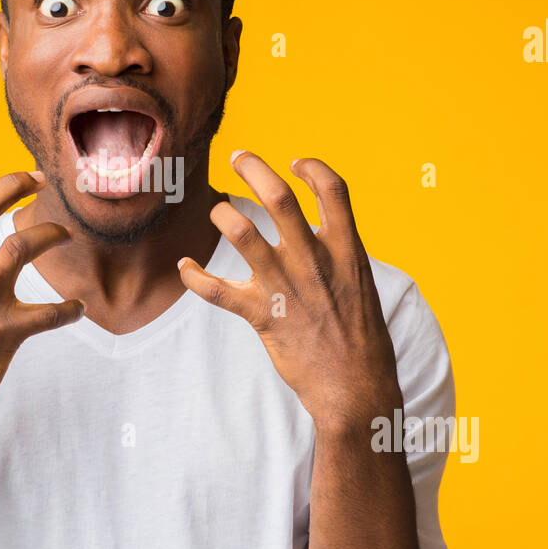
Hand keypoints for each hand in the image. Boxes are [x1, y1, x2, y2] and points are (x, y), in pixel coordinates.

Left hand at [178, 150, 402, 435]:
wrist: (358, 391)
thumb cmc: (363, 341)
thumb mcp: (362, 287)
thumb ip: (338, 256)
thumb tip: (318, 232)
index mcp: (347, 252)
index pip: (334, 191)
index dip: (313, 168)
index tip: (295, 162)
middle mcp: (315, 262)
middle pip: (279, 199)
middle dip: (254, 169)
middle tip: (238, 157)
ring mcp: (287, 288)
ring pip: (243, 234)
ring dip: (223, 215)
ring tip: (217, 210)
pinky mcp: (263, 316)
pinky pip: (217, 290)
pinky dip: (194, 276)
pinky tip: (184, 267)